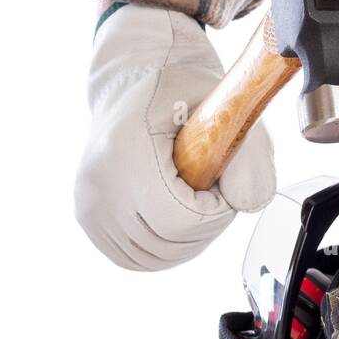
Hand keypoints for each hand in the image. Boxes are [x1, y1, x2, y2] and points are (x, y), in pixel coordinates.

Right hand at [76, 5, 275, 270]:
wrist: (140, 80)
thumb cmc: (183, 92)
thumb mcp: (228, 110)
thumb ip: (250, 157)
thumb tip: (245, 203)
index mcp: (128, 147)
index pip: (179, 218)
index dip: (215, 210)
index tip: (220, 183)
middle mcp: (100, 180)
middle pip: (168, 242)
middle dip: (205, 225)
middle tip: (210, 188)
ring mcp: (89, 202)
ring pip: (152, 257)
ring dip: (186, 238)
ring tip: (191, 197)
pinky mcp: (88, 217)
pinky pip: (133, 256)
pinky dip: (163, 246)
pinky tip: (173, 214)